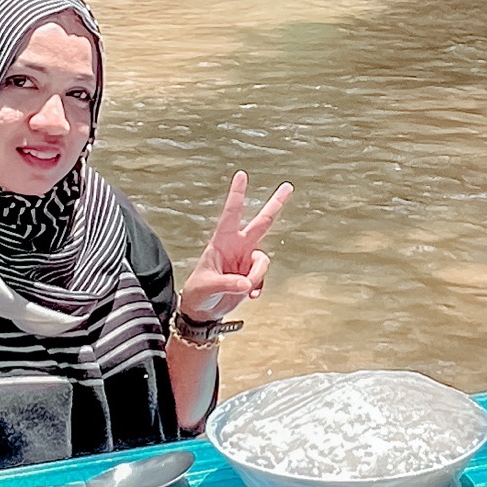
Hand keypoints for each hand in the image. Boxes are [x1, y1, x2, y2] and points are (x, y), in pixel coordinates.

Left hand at [179, 170, 292, 324]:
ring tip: (245, 289)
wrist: (203, 311)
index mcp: (221, 241)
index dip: (237, 195)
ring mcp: (246, 260)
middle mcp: (237, 247)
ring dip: (257, 275)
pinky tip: (250, 295)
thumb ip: (228, 284)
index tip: (241, 175)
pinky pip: (263, 277)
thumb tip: (247, 283)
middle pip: (261, 222)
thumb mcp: (208, 287)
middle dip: (275, 204)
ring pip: (264, 260)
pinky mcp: (252, 275)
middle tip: (288, 186)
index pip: (230, 214)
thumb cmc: (198, 293)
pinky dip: (259, 287)